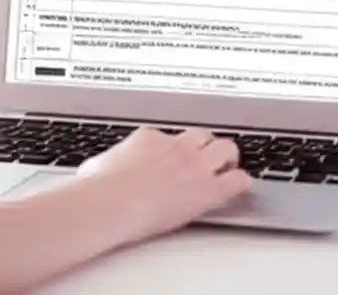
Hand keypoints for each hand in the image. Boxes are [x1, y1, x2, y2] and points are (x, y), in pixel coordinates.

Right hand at [76, 127, 251, 243]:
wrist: (109, 202)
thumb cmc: (97, 189)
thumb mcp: (96, 165)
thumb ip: (106, 164)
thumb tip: (96, 169)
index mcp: (149, 138)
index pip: (169, 137)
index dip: (174, 149)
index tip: (173, 159)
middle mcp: (175, 147)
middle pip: (202, 135)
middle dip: (206, 146)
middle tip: (208, 159)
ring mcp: (194, 165)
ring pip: (226, 149)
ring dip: (228, 158)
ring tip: (228, 168)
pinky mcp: (207, 189)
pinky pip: (237, 180)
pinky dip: (241, 182)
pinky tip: (240, 188)